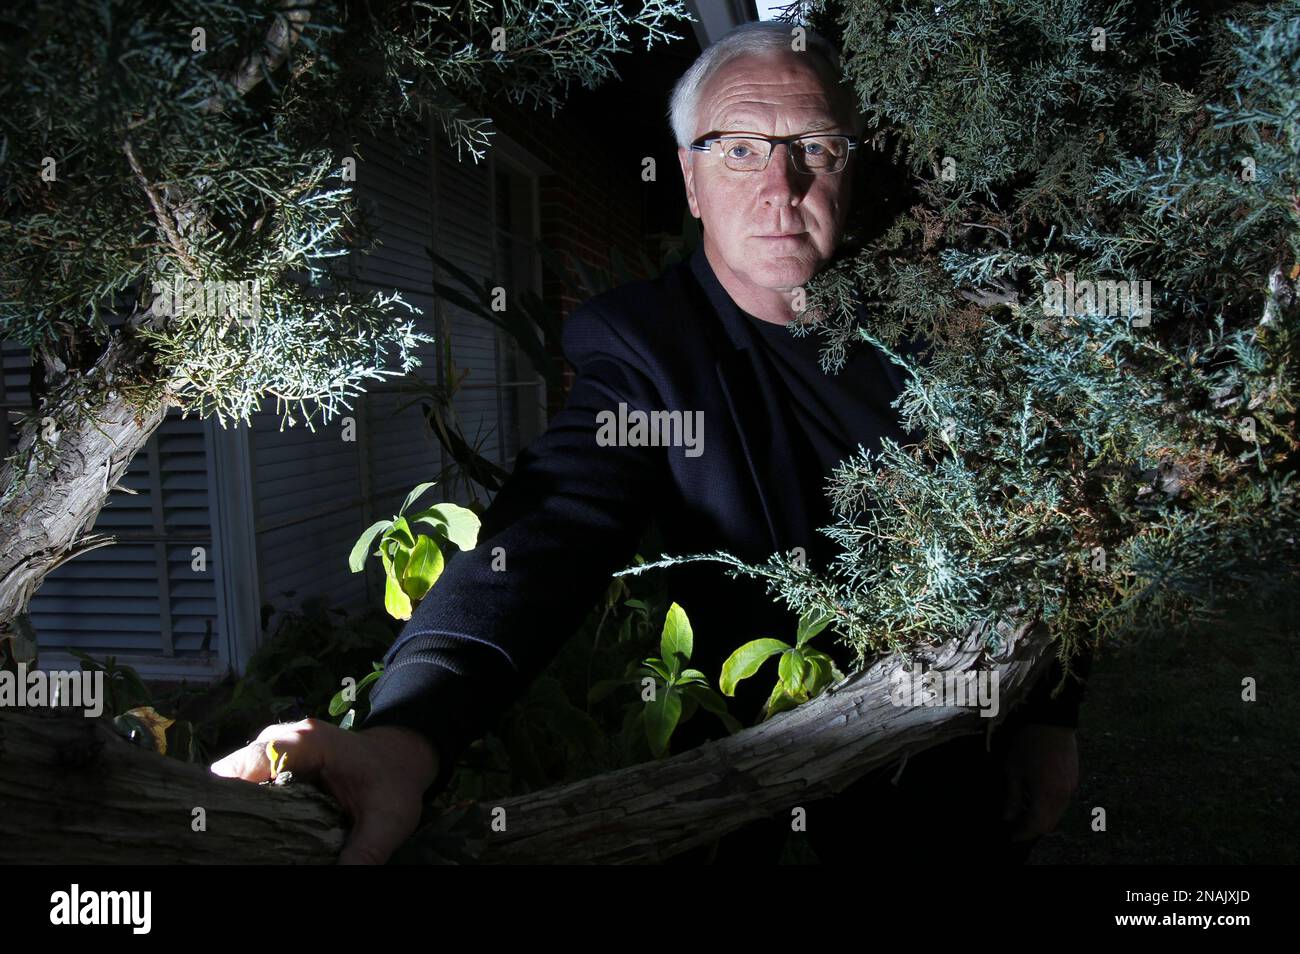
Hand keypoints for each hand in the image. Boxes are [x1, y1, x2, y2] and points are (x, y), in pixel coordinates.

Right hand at [210, 718, 439, 863]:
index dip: (229, 796)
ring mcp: (275, 749)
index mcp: (307, 743)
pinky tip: (247, 835)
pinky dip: (245, 808)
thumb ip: (362, 855)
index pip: (249, 763)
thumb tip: (340, 878)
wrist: (401, 760)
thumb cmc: (394, 784)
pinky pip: (246, 784)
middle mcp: (283, 739)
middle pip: (232, 773)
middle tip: (225, 846)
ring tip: (231, 844)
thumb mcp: (386, 822)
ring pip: (234, 780)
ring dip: (233, 811)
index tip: (219, 831)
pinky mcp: (274, 764)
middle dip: (226, 809)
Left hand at [1000, 723, 1078, 841]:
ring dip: (1041, 817)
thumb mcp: (1013, 770)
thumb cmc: (1028, 742)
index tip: (1009, 836)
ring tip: (1022, 812)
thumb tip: (1008, 818)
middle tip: (1015, 826)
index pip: (1036, 826)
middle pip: (1049, 824)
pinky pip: (1062, 801)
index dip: (1022, 833)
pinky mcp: (1074, 778)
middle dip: (1032, 828)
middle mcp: (1063, 796)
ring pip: (1057, 814)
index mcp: (1047, 795)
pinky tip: (1034, 797)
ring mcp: (1071, 787)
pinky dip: (1049, 806)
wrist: (1052, 719)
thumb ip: (1011, 797)